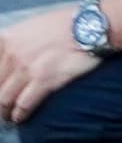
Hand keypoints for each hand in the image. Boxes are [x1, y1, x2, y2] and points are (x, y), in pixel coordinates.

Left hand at [0, 7, 99, 124]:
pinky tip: (20, 118)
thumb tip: (13, 54)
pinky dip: (19, 115)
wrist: (90, 26)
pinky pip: (24, 104)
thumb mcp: (32, 25)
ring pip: (4, 98)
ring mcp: (26, 68)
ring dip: (4, 111)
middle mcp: (11, 53)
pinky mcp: (44, 80)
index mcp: (6, 39)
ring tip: (8, 117)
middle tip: (1, 108)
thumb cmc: (67, 23)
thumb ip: (17, 40)